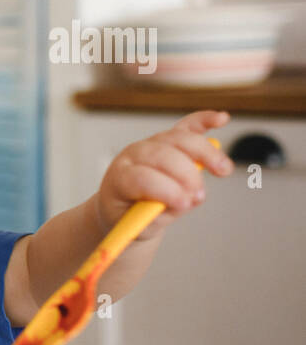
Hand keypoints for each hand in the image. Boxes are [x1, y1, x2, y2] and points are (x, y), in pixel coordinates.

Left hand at [94, 110, 234, 242]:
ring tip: (223, 171)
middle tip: (199, 197)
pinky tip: (221, 119)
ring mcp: (150, 143)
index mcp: (120, 177)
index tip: (185, 204)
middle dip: (186, 175)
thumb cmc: (129, 215)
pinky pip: (187, 126)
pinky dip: (204, 120)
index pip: (142, 178)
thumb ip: (158, 215)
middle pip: (162, 155)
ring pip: (179, 139)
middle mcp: (133, 155)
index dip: (166, 190)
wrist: (121, 204)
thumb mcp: (137, 225)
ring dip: (205, 153)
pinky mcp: (167, 139)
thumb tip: (186, 201)